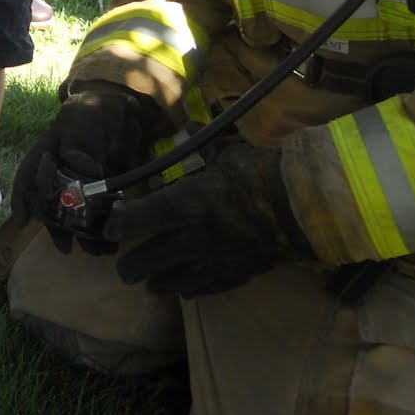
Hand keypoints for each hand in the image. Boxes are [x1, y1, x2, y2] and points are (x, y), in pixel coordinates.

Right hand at [11, 82, 171, 253]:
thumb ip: (79, 148)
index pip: (27, 177)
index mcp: (47, 155)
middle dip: (59, 227)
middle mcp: (60, 173)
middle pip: (52, 204)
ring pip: (77, 214)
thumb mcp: (81, 124)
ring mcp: (82, 184)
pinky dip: (105, 227)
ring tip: (97, 249)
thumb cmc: (95, 112)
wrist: (127, 110)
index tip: (23, 222)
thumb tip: (86, 173)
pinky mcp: (104, 191)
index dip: (22, 200)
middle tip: (68, 247)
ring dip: (84, 233)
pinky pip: (101, 214)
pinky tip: (112, 240)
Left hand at [107, 141, 306, 297]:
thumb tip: (186, 125)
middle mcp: (193, 237)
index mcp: (188, 203)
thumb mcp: (226, 152)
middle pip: (148, 260)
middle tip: (123, 266)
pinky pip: (199, 289)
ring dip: (154, 280)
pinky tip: (180, 287)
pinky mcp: (232, 277)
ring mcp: (212, 261)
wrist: (302, 209)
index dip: (119, 224)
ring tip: (146, 279)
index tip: (112, 226)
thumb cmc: (260, 174)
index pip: (139, 219)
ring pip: (169, 281)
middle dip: (130, 266)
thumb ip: (200, 144)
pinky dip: (185, 288)